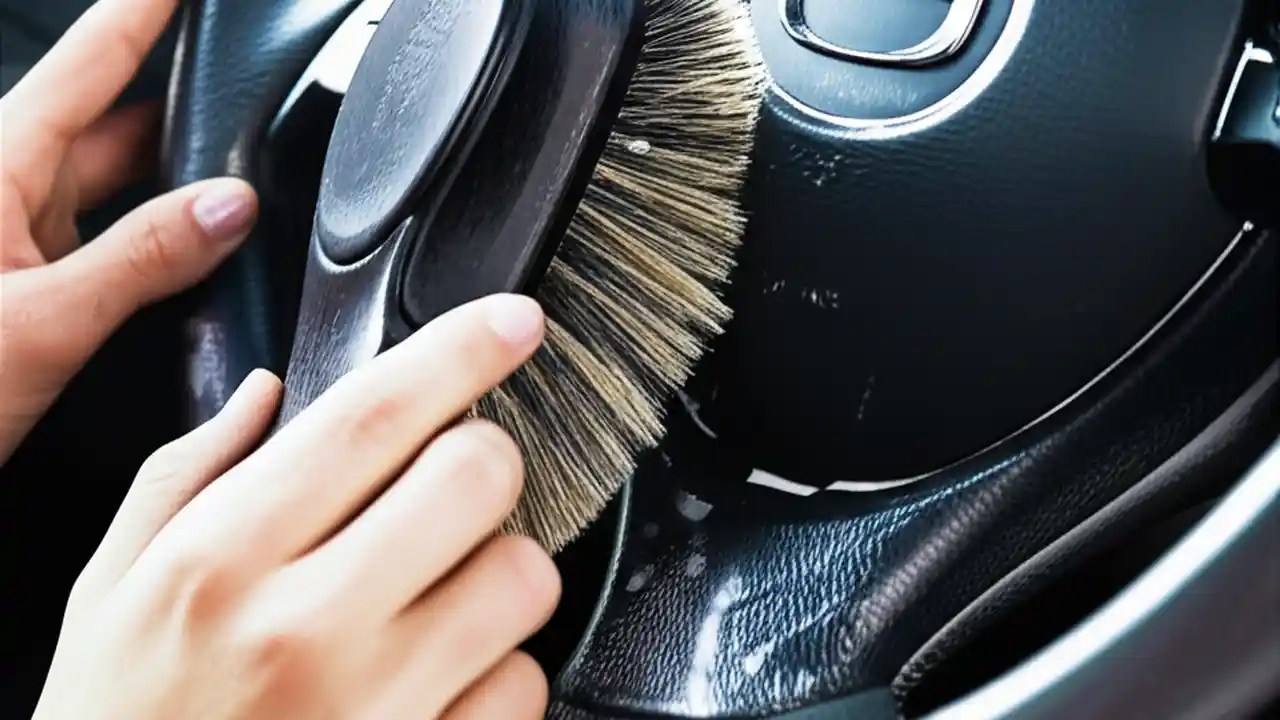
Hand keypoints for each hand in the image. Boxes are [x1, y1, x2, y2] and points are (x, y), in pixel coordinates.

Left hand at [0, 0, 258, 463]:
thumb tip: (229, 206)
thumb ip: (144, 259)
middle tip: (250, 98)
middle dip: (185, 105)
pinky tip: (197, 257)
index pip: (90, 60)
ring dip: (178, 182)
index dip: (144, 10)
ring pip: (116, 186)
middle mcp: (5, 194)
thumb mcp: (42, 322)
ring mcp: (17, 242)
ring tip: (247, 179)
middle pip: (114, 121)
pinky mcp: (29, 288)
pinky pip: (112, 242)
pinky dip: (161, 241)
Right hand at [36, 294, 560, 718]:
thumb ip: (188, 475)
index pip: (370, 416)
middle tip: (451, 483)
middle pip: (476, 478)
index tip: (510, 321)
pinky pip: (526, 683)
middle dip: (483, 460)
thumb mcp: (114, 590)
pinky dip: (499, 671)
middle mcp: (307, 629)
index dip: (460, 349)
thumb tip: (266, 394)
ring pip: (524, 578)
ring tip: (437, 596)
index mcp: (222, 560)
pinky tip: (438, 680)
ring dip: (498, 571)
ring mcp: (380, 707)